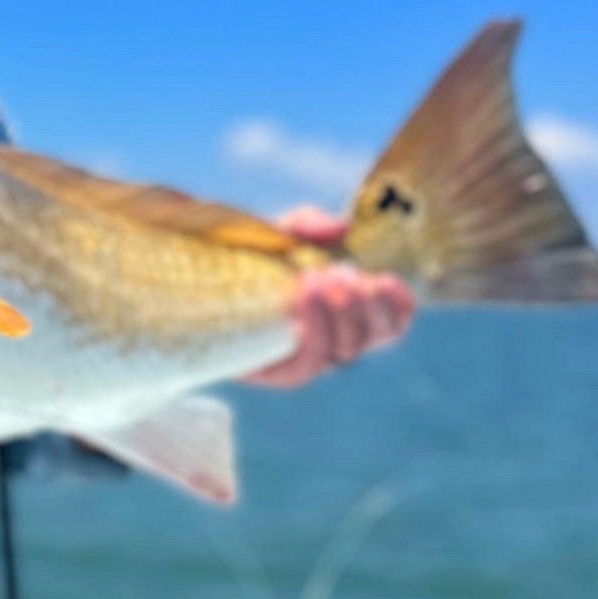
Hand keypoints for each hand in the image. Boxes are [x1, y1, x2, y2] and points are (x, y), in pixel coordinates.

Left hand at [245, 207, 414, 388]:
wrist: (200, 295)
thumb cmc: (252, 264)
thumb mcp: (282, 236)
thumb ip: (309, 225)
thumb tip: (338, 227)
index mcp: (348, 311)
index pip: (391, 320)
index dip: (398, 305)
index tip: (386, 279)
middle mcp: (335, 339)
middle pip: (372, 336)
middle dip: (364, 304)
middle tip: (343, 275)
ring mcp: (309, 360)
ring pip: (343, 350)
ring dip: (337, 315)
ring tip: (316, 280)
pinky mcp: (279, 373)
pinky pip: (307, 363)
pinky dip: (311, 331)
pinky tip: (301, 301)